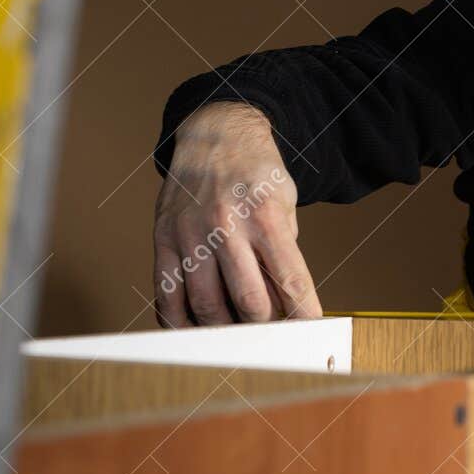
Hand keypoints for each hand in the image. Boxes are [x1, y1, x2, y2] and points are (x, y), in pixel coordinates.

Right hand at [152, 102, 320, 326]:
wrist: (215, 136)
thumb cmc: (257, 175)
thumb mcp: (285, 204)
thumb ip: (283, 252)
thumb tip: (284, 306)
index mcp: (266, 216)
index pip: (290, 279)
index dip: (303, 314)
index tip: (309, 334)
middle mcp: (227, 226)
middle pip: (248, 300)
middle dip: (265, 327)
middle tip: (272, 337)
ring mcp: (191, 234)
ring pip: (206, 305)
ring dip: (225, 330)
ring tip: (238, 336)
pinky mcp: (164, 239)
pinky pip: (167, 294)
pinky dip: (180, 321)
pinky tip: (195, 329)